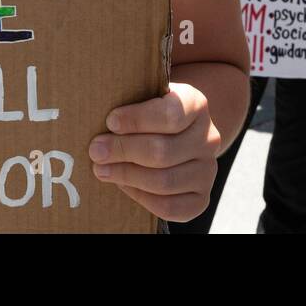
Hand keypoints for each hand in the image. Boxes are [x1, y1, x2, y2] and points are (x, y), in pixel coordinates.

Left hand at [89, 81, 220, 221]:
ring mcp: (207, 170)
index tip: (110, 122)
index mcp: (196, 105)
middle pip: (163, 151)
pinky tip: (123, 185)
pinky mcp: (202, 198)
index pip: (170, 115)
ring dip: (126, 176)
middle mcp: (208, 138)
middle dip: (123, 151)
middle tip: (96, 150)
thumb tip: (99, 116)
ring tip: (102, 169)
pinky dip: (141, 198)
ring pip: (164, 181)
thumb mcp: (146, 98)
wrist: (177, 136)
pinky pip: (170, 207)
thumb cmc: (151, 115)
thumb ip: (130, 101)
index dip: (136, 120)